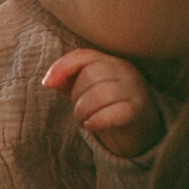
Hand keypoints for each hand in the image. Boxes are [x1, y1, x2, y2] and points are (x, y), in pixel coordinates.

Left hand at [43, 48, 162, 157]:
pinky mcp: (138, 111)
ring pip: (99, 94)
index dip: (62, 67)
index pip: (83, 56)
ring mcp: (134, 90)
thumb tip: (49, 81)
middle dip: (76, 97)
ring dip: (83, 112)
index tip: (47, 84)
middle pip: (90, 76)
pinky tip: (92, 126)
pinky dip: (96, 121)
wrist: (140, 132)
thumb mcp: (88, 91)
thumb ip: (68, 81)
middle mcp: (126, 71)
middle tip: (80, 111)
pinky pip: (112, 113)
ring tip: (84, 120)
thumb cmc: (109, 108)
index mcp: (112, 62)